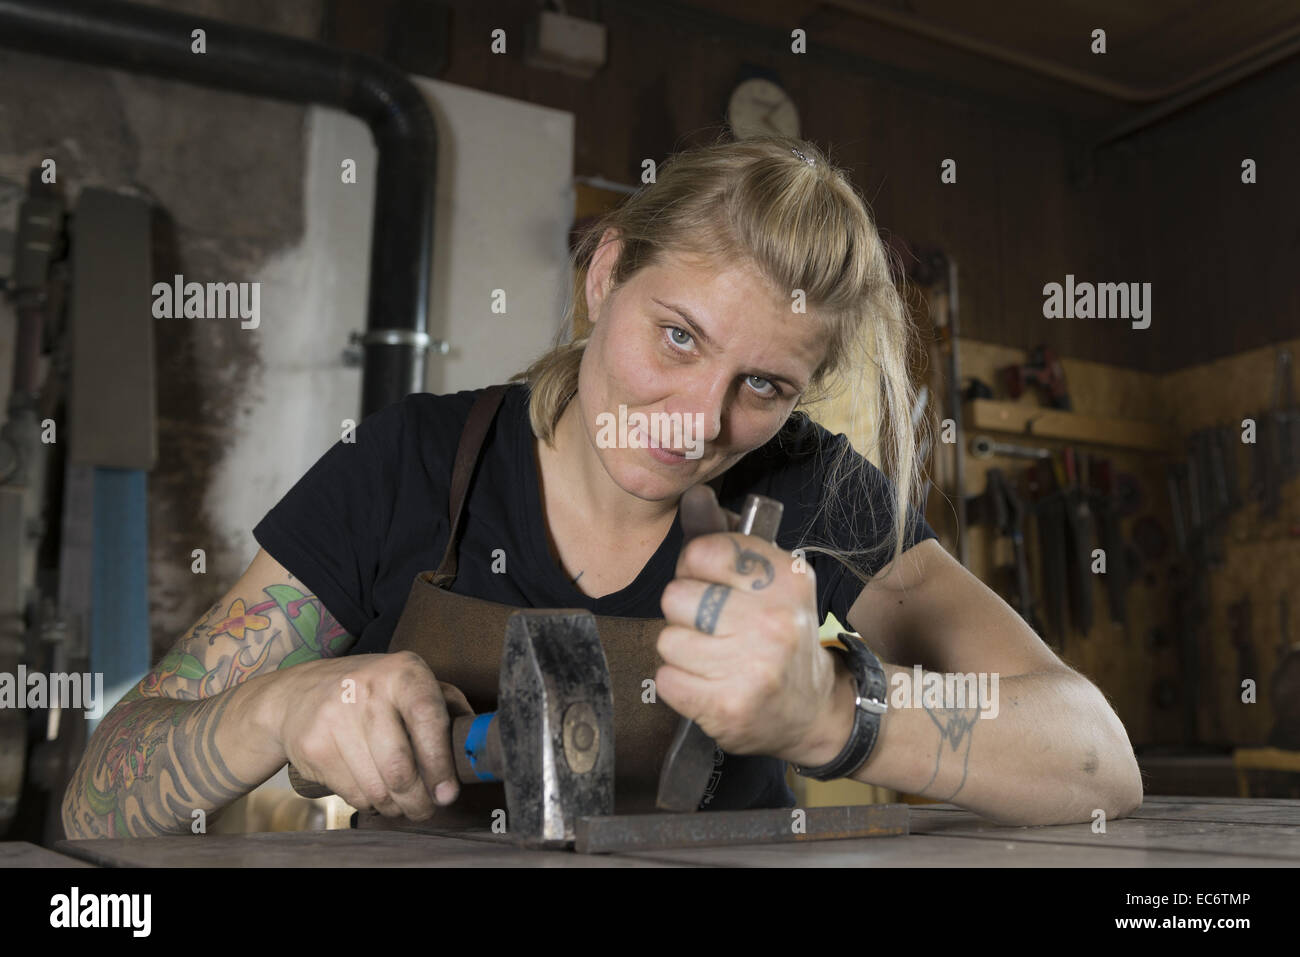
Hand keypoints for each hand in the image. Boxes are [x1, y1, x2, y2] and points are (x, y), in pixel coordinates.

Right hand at [270, 652, 472, 819]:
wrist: (298, 693)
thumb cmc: (373, 691)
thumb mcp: (411, 682)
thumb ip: (448, 706)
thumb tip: (474, 744)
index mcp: (402, 672)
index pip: (427, 719)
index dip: (440, 762)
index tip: (447, 793)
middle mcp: (367, 690)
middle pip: (399, 767)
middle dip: (418, 801)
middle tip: (426, 809)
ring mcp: (334, 718)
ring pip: (376, 788)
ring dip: (395, 807)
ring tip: (401, 802)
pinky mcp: (313, 745)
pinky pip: (352, 794)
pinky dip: (369, 803)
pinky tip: (374, 791)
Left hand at [656, 485, 839, 760]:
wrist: (813, 709)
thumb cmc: (781, 634)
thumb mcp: (768, 580)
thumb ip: (724, 537)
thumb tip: (694, 494)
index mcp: (785, 579)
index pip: (701, 551)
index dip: (695, 568)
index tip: (714, 586)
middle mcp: (773, 620)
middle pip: (676, 596)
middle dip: (686, 613)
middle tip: (715, 629)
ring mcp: (752, 667)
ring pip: (668, 641)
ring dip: (683, 652)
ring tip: (715, 660)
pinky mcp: (729, 707)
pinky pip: (667, 679)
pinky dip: (680, 684)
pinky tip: (709, 685)